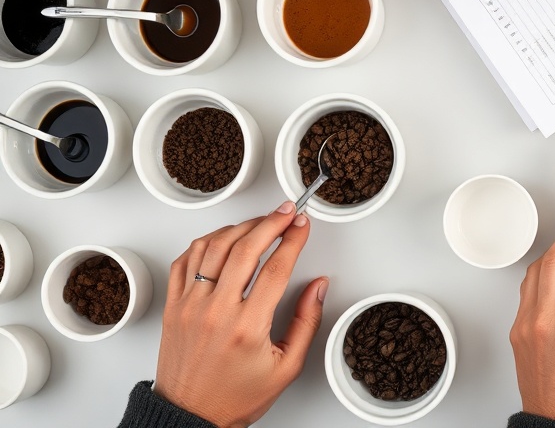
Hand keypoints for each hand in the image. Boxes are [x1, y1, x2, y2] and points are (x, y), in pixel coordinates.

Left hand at [154, 202, 327, 427]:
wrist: (189, 416)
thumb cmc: (236, 396)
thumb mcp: (287, 367)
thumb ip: (306, 322)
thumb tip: (318, 286)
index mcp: (247, 327)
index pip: (276, 267)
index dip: (293, 239)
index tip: (302, 225)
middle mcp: (215, 311)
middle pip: (245, 248)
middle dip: (270, 222)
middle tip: (285, 211)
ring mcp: (189, 306)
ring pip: (213, 247)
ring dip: (239, 227)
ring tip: (258, 222)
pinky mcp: (172, 306)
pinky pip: (185, 260)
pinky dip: (205, 242)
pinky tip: (223, 239)